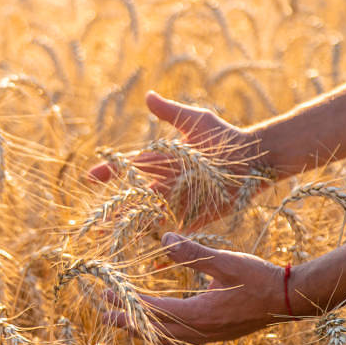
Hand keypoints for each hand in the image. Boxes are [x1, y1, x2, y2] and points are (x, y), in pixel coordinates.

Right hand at [89, 91, 267, 228]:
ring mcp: (182, 200)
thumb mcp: (196, 121)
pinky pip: (178, 229)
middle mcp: (169, 182)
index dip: (111, 172)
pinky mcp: (198, 215)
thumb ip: (171, 113)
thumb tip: (148, 96)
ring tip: (115, 236)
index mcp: (164, 160)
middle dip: (118, 206)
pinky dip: (164, 238)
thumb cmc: (225, 138)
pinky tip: (147, 249)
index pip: (131, 167)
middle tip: (97, 219)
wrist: (255, 158)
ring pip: (152, 214)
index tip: (90, 177)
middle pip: (137, 196)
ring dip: (134, 225)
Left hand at [103, 232, 288, 344]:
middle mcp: (200, 331)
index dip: (129, 302)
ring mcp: (209, 336)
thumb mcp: (225, 261)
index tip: (108, 294)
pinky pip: (181, 339)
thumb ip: (193, 252)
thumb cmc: (259, 278)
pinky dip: (163, 332)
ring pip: (167, 338)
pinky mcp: (217, 335)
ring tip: (126, 322)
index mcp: (199, 314)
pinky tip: (161, 323)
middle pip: (154, 331)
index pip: (154, 310)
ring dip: (144, 329)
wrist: (289, 299)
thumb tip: (164, 237)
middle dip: (127, 322)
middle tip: (105, 313)